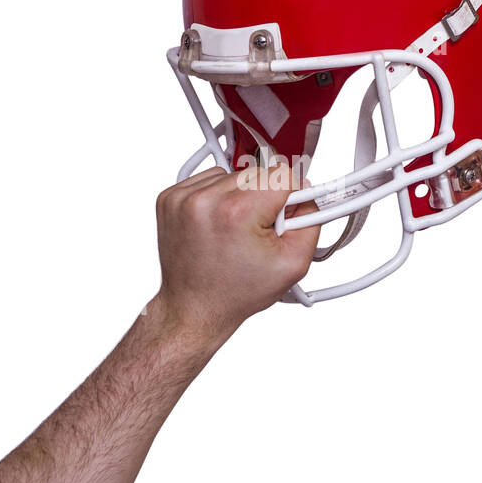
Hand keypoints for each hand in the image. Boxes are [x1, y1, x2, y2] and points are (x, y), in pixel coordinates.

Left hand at [153, 163, 320, 339]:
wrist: (194, 308)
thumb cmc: (236, 292)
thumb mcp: (293, 264)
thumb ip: (312, 220)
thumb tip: (308, 192)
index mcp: (237, 212)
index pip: (282, 175)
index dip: (289, 198)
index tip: (282, 218)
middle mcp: (206, 200)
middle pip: (256, 174)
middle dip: (264, 199)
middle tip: (256, 231)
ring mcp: (183, 197)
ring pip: (231, 175)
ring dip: (239, 196)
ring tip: (234, 229)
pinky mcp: (169, 198)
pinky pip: (207, 180)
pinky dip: (217, 198)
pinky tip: (217, 224)